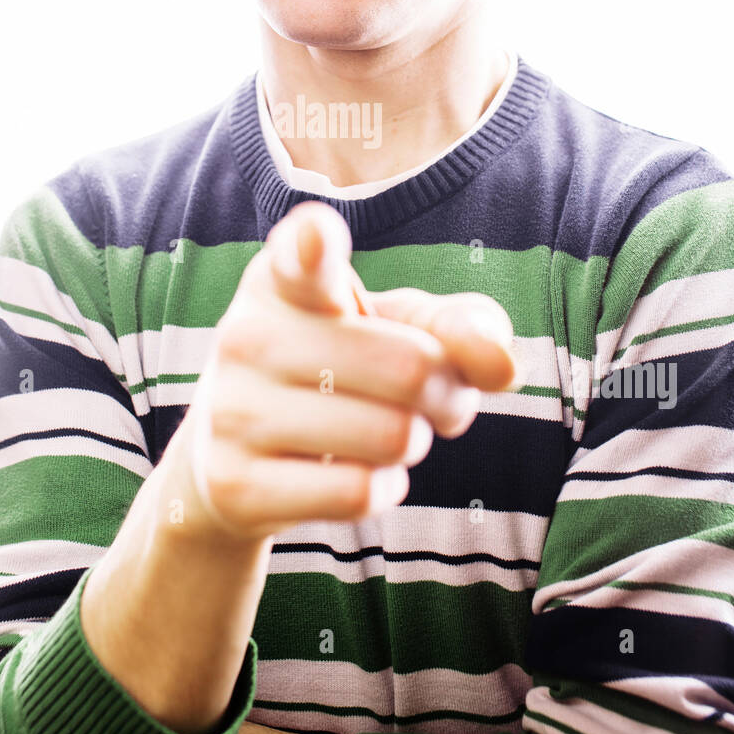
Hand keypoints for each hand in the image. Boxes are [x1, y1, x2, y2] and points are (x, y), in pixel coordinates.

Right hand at [161, 200, 518, 543]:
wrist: (237, 456)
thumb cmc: (342, 371)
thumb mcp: (399, 329)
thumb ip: (464, 327)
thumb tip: (500, 365)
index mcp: (284, 279)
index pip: (302, 256)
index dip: (315, 246)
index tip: (317, 241)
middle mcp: (247, 335)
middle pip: (411, 369)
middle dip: (444, 394)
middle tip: (421, 398)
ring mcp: (232, 411)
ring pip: (391, 438)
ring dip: (412, 444)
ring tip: (376, 431)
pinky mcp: (235, 485)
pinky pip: (358, 492)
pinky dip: (382, 487)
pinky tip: (352, 471)